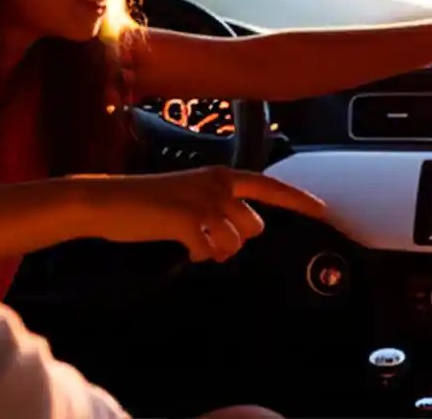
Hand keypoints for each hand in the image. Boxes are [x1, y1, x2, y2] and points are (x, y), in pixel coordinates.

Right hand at [72, 167, 326, 261]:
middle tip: (205, 237)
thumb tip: (239, 233)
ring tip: (190, 240)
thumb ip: (219, 206)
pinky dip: (197, 256)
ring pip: (234, 244)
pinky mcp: (189, 221)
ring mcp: (205, 202)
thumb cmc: (146, 202)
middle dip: (234, 240)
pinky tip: (182, 247)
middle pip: (253, 227)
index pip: (269, 186)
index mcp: (221, 174)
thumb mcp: (190, 193)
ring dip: (215, 250)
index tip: (323, 209)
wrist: (107, 201)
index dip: (298, 200)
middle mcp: (218, 184)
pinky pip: (210, 253)